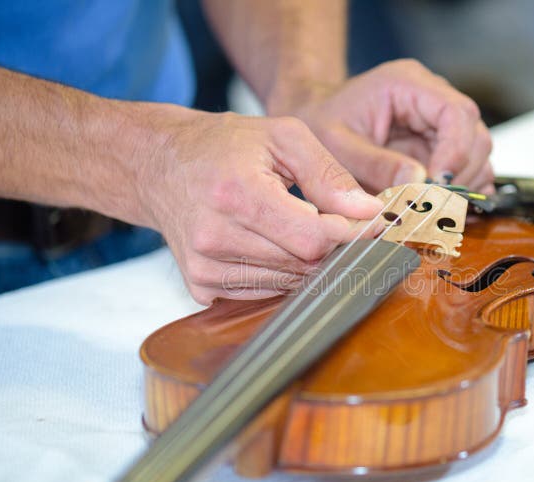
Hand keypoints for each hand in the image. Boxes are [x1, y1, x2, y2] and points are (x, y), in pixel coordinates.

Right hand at [141, 110, 382, 303]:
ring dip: (307, 261)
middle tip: (342, 225)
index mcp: (236, 194)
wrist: (159, 167)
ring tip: (302, 228)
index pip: (313, 237)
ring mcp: (204, 268)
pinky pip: (264, 292)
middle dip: (333, 247)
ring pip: (288, 283)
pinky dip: (281, 274)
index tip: (374, 226)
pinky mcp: (200, 287)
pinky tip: (273, 245)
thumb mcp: (282, 137)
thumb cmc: (224, 145)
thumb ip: (328, 173)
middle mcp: (215, 237)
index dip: (351, 235)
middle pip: (304, 264)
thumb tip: (369, 211)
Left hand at [281, 59, 494, 193]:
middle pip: (475, 135)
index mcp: (407, 83)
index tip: (438, 184)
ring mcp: (437, 122)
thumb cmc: (321, 124)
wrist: (313, 121)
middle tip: (432, 203)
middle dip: (459, 174)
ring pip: (476, 155)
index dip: (456, 152)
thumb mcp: (338, 146)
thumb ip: (376, 164)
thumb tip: (418, 182)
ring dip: (461, 186)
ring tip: (432, 207)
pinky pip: (465, 168)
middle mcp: (431, 98)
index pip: (456, 112)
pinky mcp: (438, 145)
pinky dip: (458, 191)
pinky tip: (438, 206)